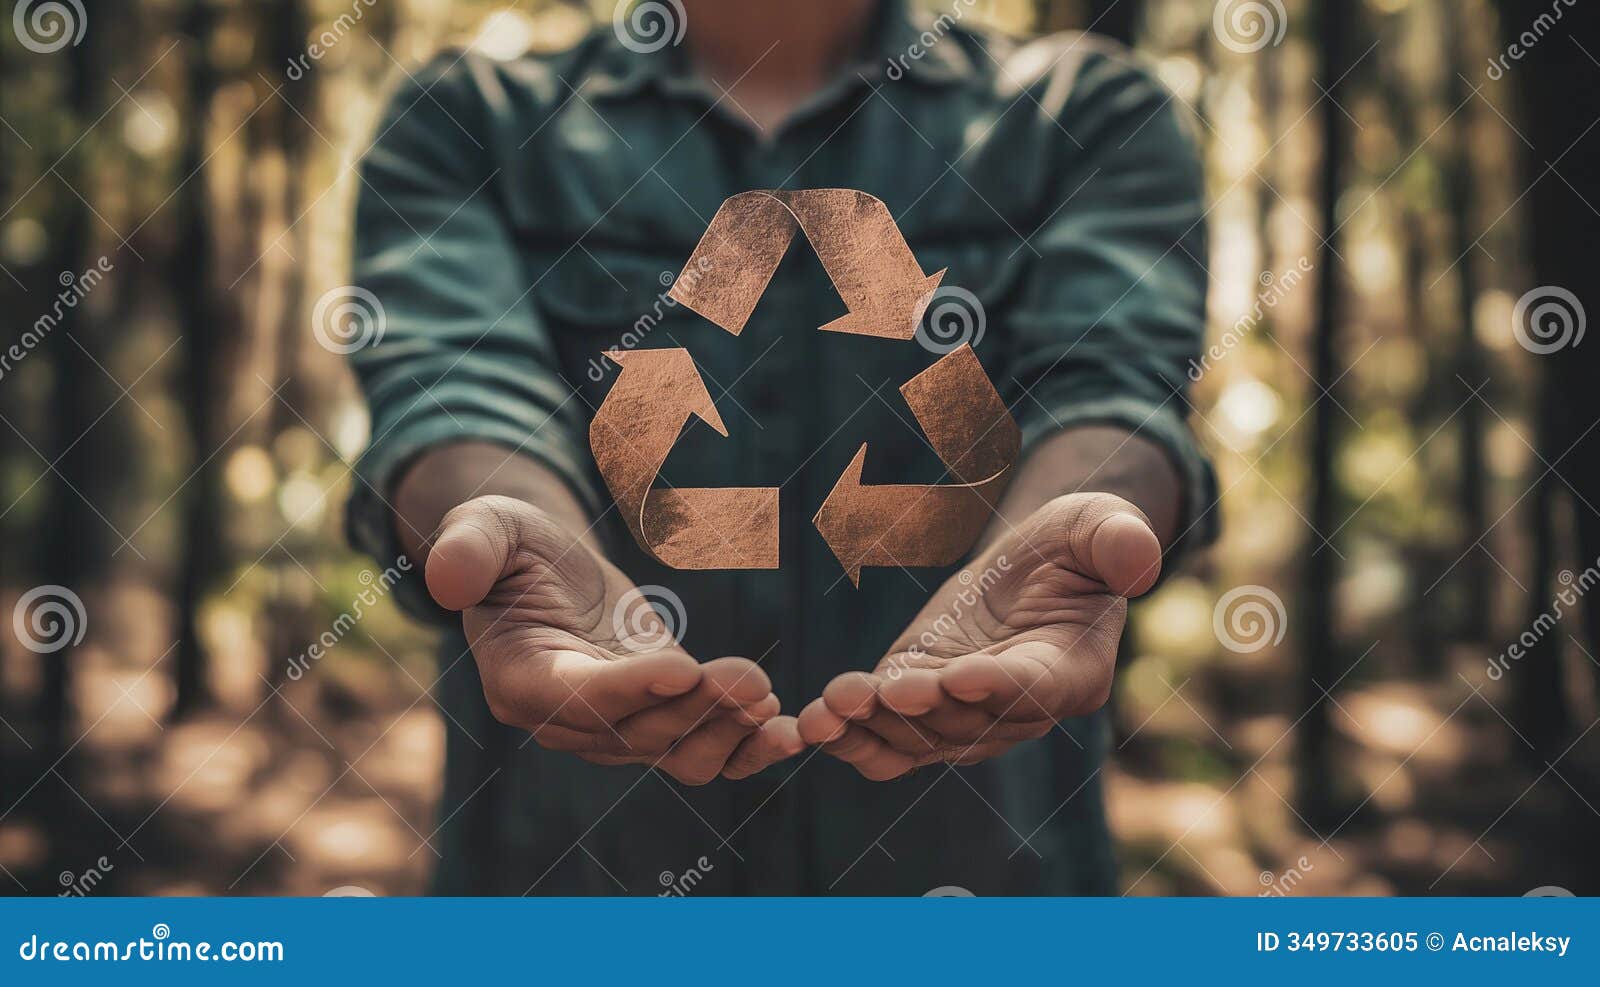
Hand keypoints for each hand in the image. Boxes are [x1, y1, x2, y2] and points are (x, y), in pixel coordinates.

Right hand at [425, 495, 802, 783]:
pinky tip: (791, 733)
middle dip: (696, 710)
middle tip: (753, 679)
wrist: (548, 569)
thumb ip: (468, 548)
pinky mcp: (659, 722)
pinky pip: (706, 751)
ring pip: (676, 752)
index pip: (574, 696)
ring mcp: (615, 730)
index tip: (681, 669)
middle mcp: (567, 721)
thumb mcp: (487, 526)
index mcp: (520, 678)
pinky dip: (748, 749)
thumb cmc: (512, 543)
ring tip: (770, 701)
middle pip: (636, 732)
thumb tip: (446, 579)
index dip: (627, 689)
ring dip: (726, 733)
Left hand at [797, 493, 1160, 779]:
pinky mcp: (916, 710)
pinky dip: (846, 738)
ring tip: (832, 707)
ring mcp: (962, 719)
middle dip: (923, 710)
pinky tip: (808, 724)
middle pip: (967, 723)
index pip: (1035, 689)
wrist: (1027, 568)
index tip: (959, 676)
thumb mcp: (1096, 526)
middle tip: (885, 689)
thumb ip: (1118, 540)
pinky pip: (882, 740)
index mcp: (1071, 671)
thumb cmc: (1072, 545)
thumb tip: (1141, 561)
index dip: (998, 687)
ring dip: (872, 729)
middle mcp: (1015, 711)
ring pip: (917, 742)